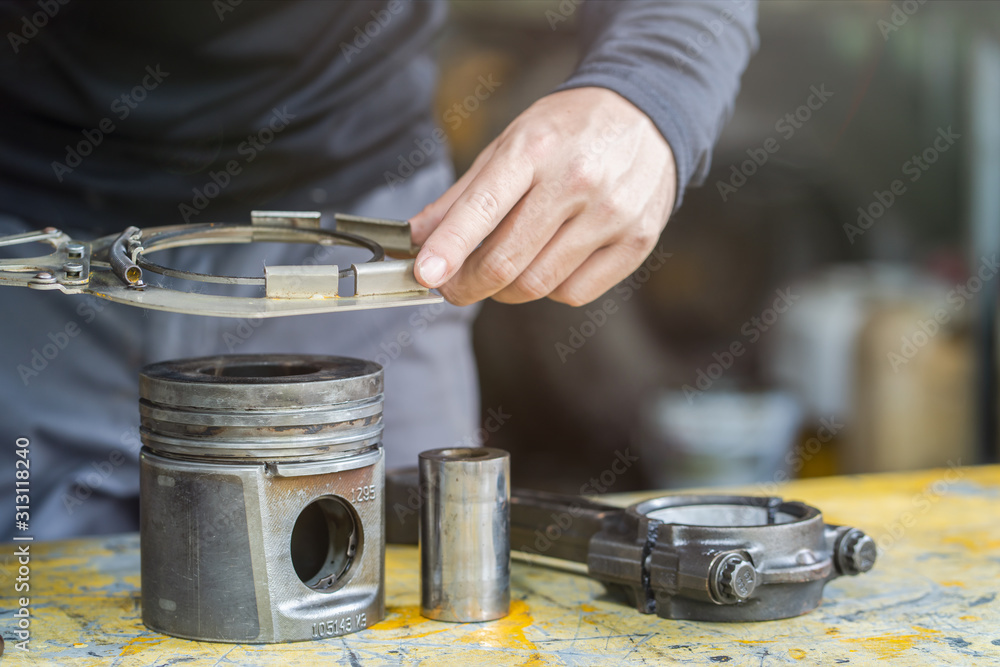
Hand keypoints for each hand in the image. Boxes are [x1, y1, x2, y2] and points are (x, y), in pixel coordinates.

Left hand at [409, 86, 676, 306]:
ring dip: (505, 291)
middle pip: (507, 260)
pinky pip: (575, 293)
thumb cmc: (568, 131)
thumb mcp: (510, 144)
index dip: (450, 248)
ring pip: (538, 284)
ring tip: (499, 273)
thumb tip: (417, 238)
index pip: (484, 207)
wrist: (646, 115)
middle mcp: (578, 180)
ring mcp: (612, 214)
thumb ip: (462, 195)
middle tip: (452, 287)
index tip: (424, 275)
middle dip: (468, 284)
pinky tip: (546, 266)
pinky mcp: (637, 242)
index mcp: (536, 148)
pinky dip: (549, 291)